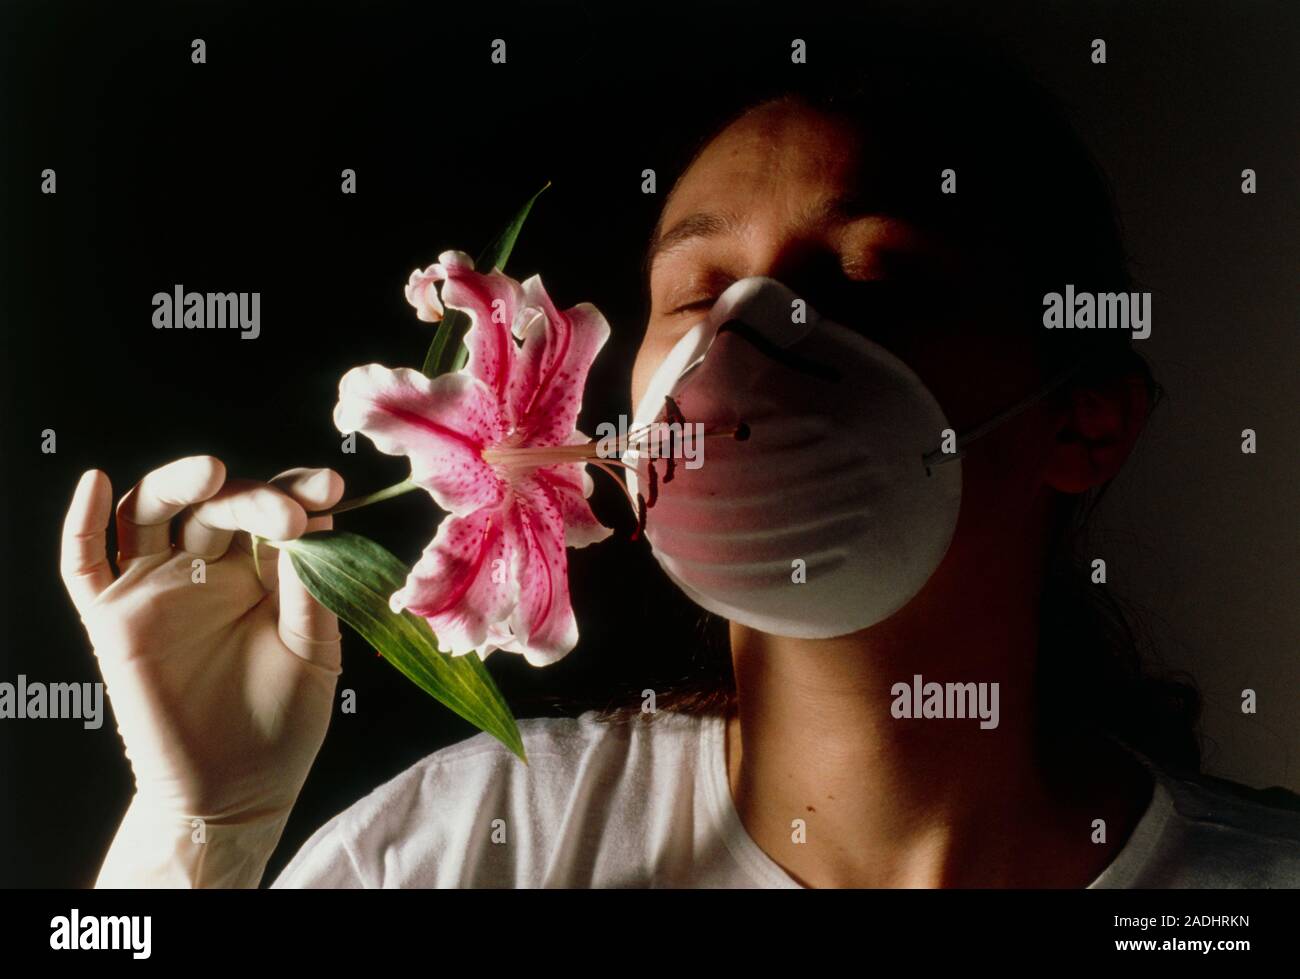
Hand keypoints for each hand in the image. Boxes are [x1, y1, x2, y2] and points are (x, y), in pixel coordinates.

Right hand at [60, 456, 345, 824]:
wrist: (237, 791)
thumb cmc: (283, 722)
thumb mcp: (314, 651)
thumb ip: (310, 591)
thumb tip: (318, 522)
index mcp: (262, 570)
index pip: (274, 510)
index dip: (298, 492)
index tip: (330, 488)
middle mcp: (208, 569)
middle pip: (218, 505)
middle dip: (254, 499)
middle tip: (289, 516)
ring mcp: (158, 588)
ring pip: (153, 513)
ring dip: (177, 484)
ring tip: (212, 473)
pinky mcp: (114, 619)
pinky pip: (85, 564)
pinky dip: (84, 522)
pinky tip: (97, 483)